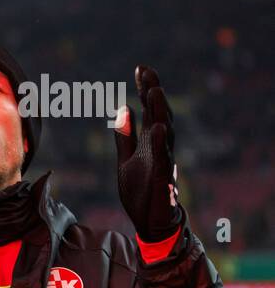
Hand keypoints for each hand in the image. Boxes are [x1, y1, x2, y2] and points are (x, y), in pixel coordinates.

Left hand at [114, 64, 182, 241]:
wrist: (150, 219)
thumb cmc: (142, 189)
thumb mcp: (126, 159)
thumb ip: (125, 136)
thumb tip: (123, 109)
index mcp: (150, 141)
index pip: (148, 109)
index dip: (145, 89)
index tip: (140, 68)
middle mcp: (159, 146)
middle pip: (158, 114)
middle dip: (153, 92)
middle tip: (147, 70)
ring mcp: (163, 160)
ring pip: (164, 131)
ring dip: (159, 111)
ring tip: (153, 90)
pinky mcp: (163, 177)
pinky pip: (164, 157)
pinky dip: (161, 142)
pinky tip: (158, 127)